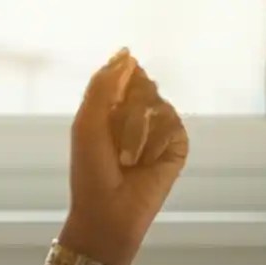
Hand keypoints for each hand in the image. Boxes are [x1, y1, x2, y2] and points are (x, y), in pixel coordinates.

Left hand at [61, 48, 189, 264]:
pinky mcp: (178, 144)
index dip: (117, 88)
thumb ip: (104, 84)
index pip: (125, 72)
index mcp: (115, 104)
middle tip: (114, 145)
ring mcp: (160, 127)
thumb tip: (127, 54)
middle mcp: (140, 111)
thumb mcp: (87, 121)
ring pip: (156, 103)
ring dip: (135, 134)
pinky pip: (170, 124)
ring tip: (128, 161)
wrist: (108, 210)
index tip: (105, 114)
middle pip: (143, 83)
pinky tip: (146, 164)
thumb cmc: (91, 171)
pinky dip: (152, 145)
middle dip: (124, 114)